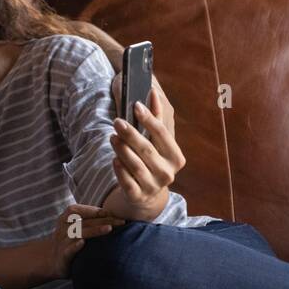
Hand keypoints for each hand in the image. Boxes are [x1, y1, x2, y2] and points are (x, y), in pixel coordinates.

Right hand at [47, 204, 123, 277]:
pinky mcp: (63, 256)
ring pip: (79, 233)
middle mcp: (64, 228)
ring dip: (94, 230)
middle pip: (85, 221)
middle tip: (121, 221)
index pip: (82, 210)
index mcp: (67, 218)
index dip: (97, 211)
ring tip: (109, 228)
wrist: (52, 259)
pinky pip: (68, 250)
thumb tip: (113, 215)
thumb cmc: (70, 240)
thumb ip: (90, 220)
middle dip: (104, 220)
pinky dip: (75, 246)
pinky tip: (82, 243)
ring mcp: (63, 241)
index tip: (113, 212)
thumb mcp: (76, 227)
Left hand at [110, 85, 185, 219]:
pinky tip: (114, 159)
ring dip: (123, 150)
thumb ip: (156, 119)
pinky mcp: (138, 196)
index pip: (162, 134)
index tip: (135, 105)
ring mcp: (153, 186)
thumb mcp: (157, 143)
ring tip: (112, 137)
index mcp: (176, 157)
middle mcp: (168, 173)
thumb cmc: (152, 161)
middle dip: (131, 134)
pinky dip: (120, 170)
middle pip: (147, 150)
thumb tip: (152, 92)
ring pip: (136, 166)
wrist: (146, 194)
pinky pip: (127, 182)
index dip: (149, 118)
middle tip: (117, 121)